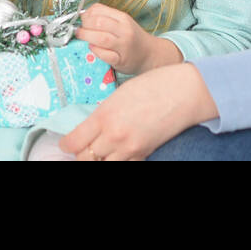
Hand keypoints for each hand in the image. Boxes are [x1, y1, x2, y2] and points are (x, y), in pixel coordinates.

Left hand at [60, 63, 215, 160]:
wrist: (184, 92)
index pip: (74, 142)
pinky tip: (118, 153)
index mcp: (104, 116)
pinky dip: (118, 161)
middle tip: (81, 149)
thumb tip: (91, 127)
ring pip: (103, 166)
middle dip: (80, 155)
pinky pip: (124, 165)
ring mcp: (130, 148)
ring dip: (98, 160)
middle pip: (84, 159)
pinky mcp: (144, 154)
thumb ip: (103, 113)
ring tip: (100, 152)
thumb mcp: (119, 95)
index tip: (67, 143)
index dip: (67, 145)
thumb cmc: (154, 86)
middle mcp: (114, 136)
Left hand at [74, 3, 175, 75]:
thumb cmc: (132, 38)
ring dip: (86, 37)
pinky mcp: (121, 60)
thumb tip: (83, 17)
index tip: (82, 20)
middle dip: (84, 26)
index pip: (99, 10)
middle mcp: (124, 30)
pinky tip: (92, 49)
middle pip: (99, 23)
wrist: (150, 54)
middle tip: (79, 30)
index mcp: (123, 18)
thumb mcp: (122, 23)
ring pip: (101, 38)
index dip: (86, 14)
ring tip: (81, 38)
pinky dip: (96, 51)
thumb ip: (106, 19)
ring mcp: (123, 45)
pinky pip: (105, 55)